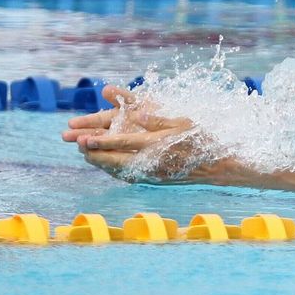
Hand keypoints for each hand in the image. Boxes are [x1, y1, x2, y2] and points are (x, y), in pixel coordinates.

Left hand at [61, 84, 195, 180]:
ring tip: (87, 156)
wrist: (216, 166)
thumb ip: (157, 119)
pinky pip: (129, 176)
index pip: (123, 143)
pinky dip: (115, 170)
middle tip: (78, 147)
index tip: (85, 139)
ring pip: (121, 170)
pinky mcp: (155, 179)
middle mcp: (151, 161)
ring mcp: (153, 173)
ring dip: (103, 163)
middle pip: (116, 160)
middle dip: (96, 154)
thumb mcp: (182, 123)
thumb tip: (136, 114)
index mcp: (157, 144)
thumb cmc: (200, 140)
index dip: (103, 141)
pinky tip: (109, 167)